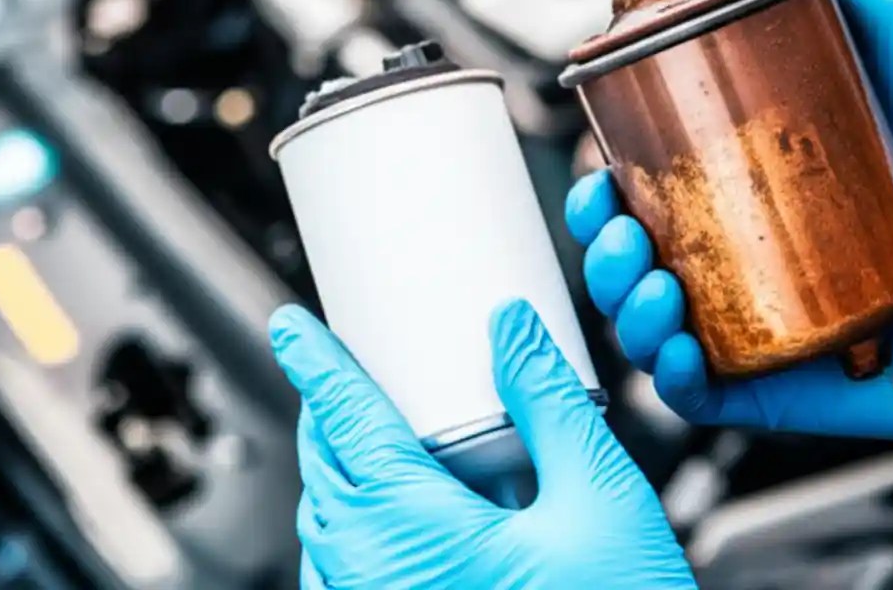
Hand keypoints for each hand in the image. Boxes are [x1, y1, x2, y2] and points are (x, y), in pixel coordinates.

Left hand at [269, 301, 696, 589]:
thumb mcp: (599, 499)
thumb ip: (548, 403)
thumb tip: (510, 329)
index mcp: (413, 535)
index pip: (346, 423)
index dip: (316, 364)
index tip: (292, 328)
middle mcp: (374, 583)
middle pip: (326, 474)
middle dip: (328, 414)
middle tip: (348, 370)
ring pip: (328, 529)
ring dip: (338, 472)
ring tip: (374, 434)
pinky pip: (344, 576)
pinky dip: (353, 527)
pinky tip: (395, 516)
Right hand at [564, 0, 892, 438]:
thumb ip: (869, 10)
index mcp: (760, 208)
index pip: (659, 200)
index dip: (611, 188)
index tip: (603, 165)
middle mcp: (752, 270)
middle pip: (640, 267)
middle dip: (603, 248)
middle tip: (617, 224)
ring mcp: (766, 332)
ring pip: (656, 334)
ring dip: (625, 308)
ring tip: (651, 278)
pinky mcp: (788, 390)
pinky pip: (705, 396)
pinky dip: (671, 376)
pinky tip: (675, 341)